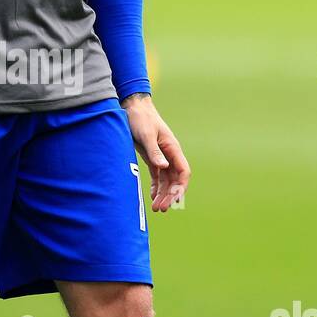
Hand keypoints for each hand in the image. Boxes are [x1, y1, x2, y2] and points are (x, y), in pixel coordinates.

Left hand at [122, 93, 190, 211]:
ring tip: (156, 208)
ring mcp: (161, 156)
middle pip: (175, 180)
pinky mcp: (152, 157)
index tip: (174, 199)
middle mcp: (169, 154)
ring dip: (163, 194)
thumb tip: (163, 167)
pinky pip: (158, 176)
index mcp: (172, 148)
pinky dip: (156, 187)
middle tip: (160, 209)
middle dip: (170, 196)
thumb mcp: (146, 135)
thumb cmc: (141, 118)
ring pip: (166, 180)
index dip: (180, 187)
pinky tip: (153, 197)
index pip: (183, 172)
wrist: (132, 107)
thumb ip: (154, 152)